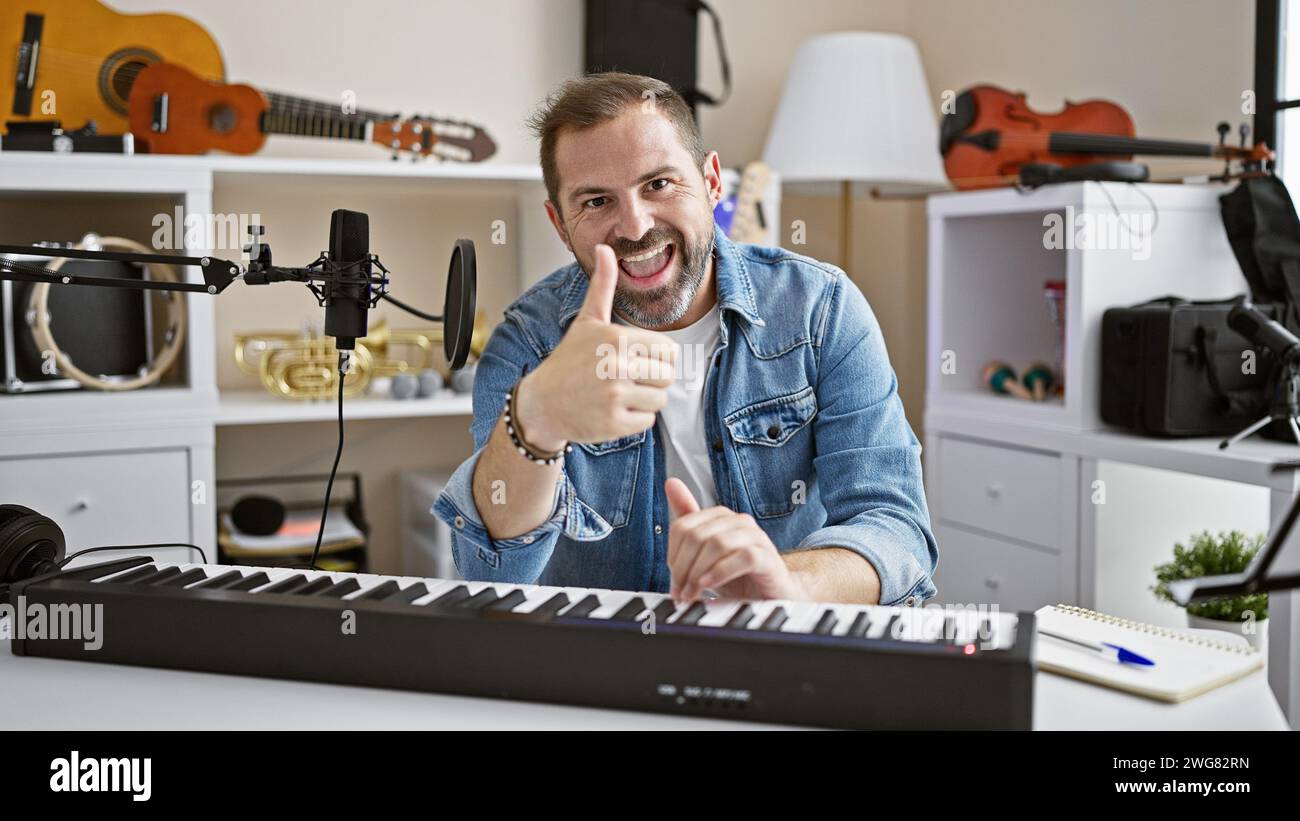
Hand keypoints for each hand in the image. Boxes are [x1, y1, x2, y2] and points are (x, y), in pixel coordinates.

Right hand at [514, 244, 677, 448]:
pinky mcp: (614, 424)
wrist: (541, 404)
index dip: (655, 357)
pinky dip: (634, 419)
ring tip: (617, 393)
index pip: (669, 352)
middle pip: (667, 377)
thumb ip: (603, 286)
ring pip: (659, 401)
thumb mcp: (587, 321)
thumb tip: (606, 247)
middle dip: (650, 379)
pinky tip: (612, 410)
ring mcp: (615, 397)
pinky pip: (647, 422)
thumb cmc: (569, 359)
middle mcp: (617, 367)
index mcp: (617, 339)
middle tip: (624, 379)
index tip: (633, 359)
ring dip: (643, 400)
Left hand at [665, 477, 809, 600]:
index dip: (673, 555)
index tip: (673, 581)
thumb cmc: (738, 574)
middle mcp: (738, 522)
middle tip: (680, 592)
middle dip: (683, 568)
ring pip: (718, 544)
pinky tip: (710, 585)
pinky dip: (721, 572)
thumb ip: (688, 522)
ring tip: (693, 593)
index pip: (683, 526)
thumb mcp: (706, 552)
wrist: (771, 594)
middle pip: (697, 536)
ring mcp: (755, 538)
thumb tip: (671, 482)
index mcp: (720, 517)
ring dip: (698, 573)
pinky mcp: (768, 558)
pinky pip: (744, 557)